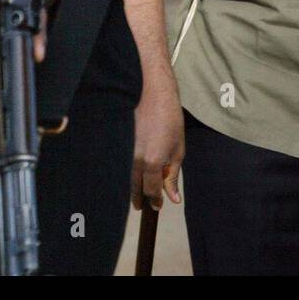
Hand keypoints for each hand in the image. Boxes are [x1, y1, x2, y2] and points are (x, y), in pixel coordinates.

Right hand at [131, 67, 183, 211]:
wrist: (152, 94)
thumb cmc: (169, 119)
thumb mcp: (178, 149)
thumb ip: (172, 175)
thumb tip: (173, 197)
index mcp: (152, 162)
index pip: (151, 190)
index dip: (155, 200)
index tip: (158, 206)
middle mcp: (135, 159)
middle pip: (135, 187)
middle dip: (140, 197)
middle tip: (143, 205)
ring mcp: (125, 150)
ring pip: (127, 176)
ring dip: (133, 186)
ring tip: (137, 193)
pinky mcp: (120, 142)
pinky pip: (122, 163)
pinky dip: (127, 171)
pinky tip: (132, 172)